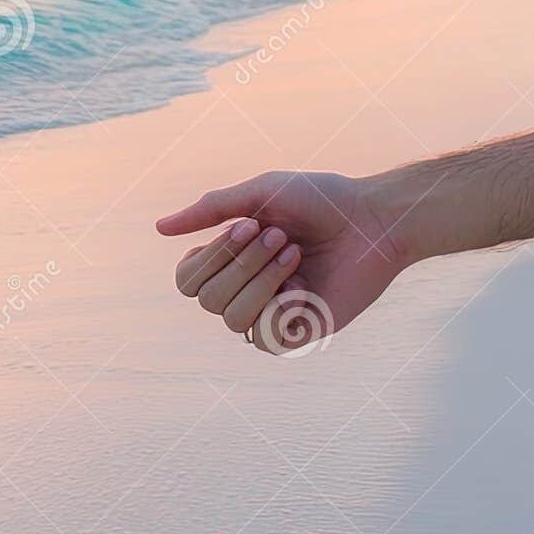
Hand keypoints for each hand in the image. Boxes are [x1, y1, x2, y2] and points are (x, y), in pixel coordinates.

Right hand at [155, 170, 406, 352]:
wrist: (373, 219)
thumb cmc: (321, 201)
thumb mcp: (261, 194)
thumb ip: (211, 210)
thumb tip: (159, 227)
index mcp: (232, 258)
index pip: (188, 279)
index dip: (209, 257)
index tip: (248, 225)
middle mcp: (247, 289)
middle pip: (208, 298)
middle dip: (242, 262)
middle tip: (282, 235)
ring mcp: (272, 312)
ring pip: (233, 319)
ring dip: (261, 280)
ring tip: (295, 254)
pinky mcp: (300, 332)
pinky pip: (265, 338)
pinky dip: (280, 307)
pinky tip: (304, 285)